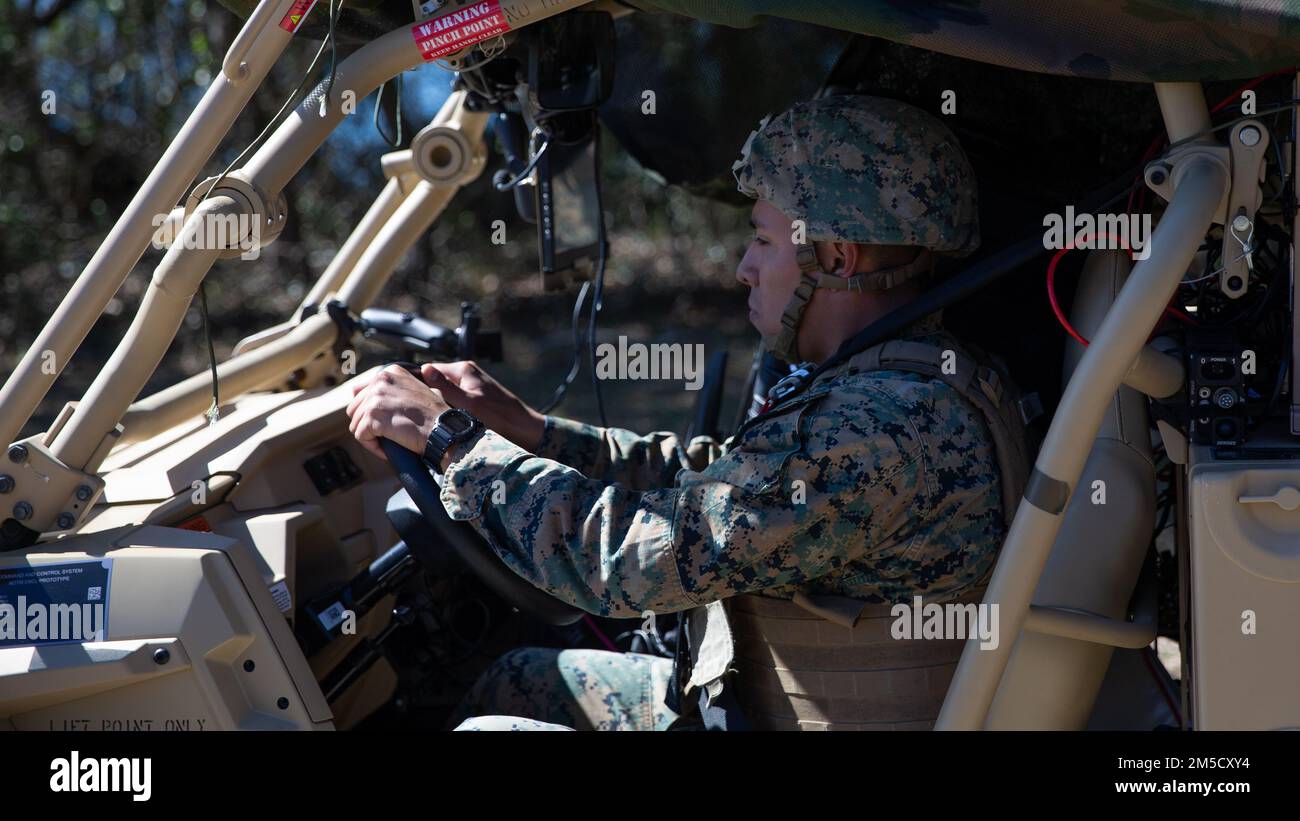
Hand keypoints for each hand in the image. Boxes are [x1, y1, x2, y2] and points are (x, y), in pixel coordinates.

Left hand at [346, 364, 449, 460]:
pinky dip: (372, 447)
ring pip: (356, 424)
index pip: (362, 393)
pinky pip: (361, 436)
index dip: (371, 413)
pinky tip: (387, 450)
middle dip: (368, 425)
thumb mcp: (417, 391)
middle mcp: (381, 380)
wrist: (444, 430)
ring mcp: (375, 397)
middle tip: (387, 435)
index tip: (385, 423)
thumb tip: (362, 392)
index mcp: (391, 372)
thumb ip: (395, 388)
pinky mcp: (373, 416)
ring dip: (371, 437)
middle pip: (356, 408)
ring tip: (390, 442)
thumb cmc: (435, 417)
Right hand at [419, 360, 544, 450]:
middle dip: (423, 396)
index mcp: (463, 370)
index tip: (403, 397)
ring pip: (442, 394)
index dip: (414, 383)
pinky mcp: (475, 399)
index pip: (428, 370)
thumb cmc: (502, 419)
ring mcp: (471, 387)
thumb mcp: (470, 404)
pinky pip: (452, 402)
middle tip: (411, 412)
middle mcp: (466, 374)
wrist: (527, 432)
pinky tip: (443, 424)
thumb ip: (446, 387)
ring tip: (425, 419)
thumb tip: (425, 369)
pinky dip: (446, 411)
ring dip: (435, 405)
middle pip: (434, 383)